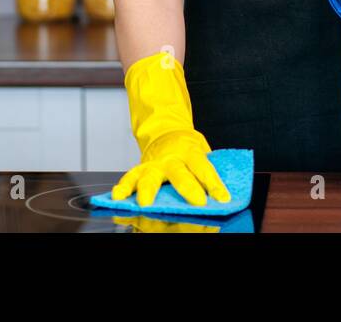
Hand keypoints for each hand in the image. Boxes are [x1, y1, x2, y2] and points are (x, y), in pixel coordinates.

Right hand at [110, 129, 229, 207]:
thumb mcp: (201, 156)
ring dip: (147, 191)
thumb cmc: (187, 152)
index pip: (203, 166)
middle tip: (197, 202)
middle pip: (178, 172)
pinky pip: (129, 179)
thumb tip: (220, 200)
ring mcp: (153, 165)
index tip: (223, 198)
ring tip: (145, 204)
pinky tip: (118, 198)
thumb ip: (205, 174)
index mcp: (189, 151)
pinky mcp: (139, 171)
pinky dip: (123, 189)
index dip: (213, 183)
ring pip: (149, 177)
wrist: (167, 135)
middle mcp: (170, 158)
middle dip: (187, 187)